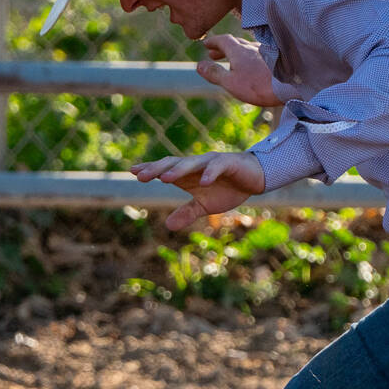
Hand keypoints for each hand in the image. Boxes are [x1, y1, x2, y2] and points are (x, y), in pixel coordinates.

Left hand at [131, 151, 264, 229]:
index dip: (150, 169)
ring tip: (165, 178)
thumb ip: (187, 213)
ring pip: (192, 163)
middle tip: (140, 176)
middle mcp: (197, 165)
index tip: (133, 171)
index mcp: (188, 174)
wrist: (255, 179)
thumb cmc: (227, 188)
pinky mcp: (229, 163)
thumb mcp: (205, 205)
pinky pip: (217, 167)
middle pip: (174, 164)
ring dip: (178, 170)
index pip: (166, 168)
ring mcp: (212, 162)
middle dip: (157, 169)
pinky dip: (210, 174)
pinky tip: (203, 182)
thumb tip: (168, 225)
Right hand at [196, 34, 280, 106]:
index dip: (213, 42)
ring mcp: (266, 51)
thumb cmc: (258, 85)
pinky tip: (254, 67)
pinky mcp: (277, 58)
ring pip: (248, 48)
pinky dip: (251, 58)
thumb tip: (199, 65)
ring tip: (233, 62)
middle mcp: (252, 46)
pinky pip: (260, 54)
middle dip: (223, 48)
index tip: (206, 44)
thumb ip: (215, 74)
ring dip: (237, 53)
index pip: (223, 40)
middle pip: (235, 43)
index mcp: (238, 50)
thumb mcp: (231, 82)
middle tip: (213, 55)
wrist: (289, 86)